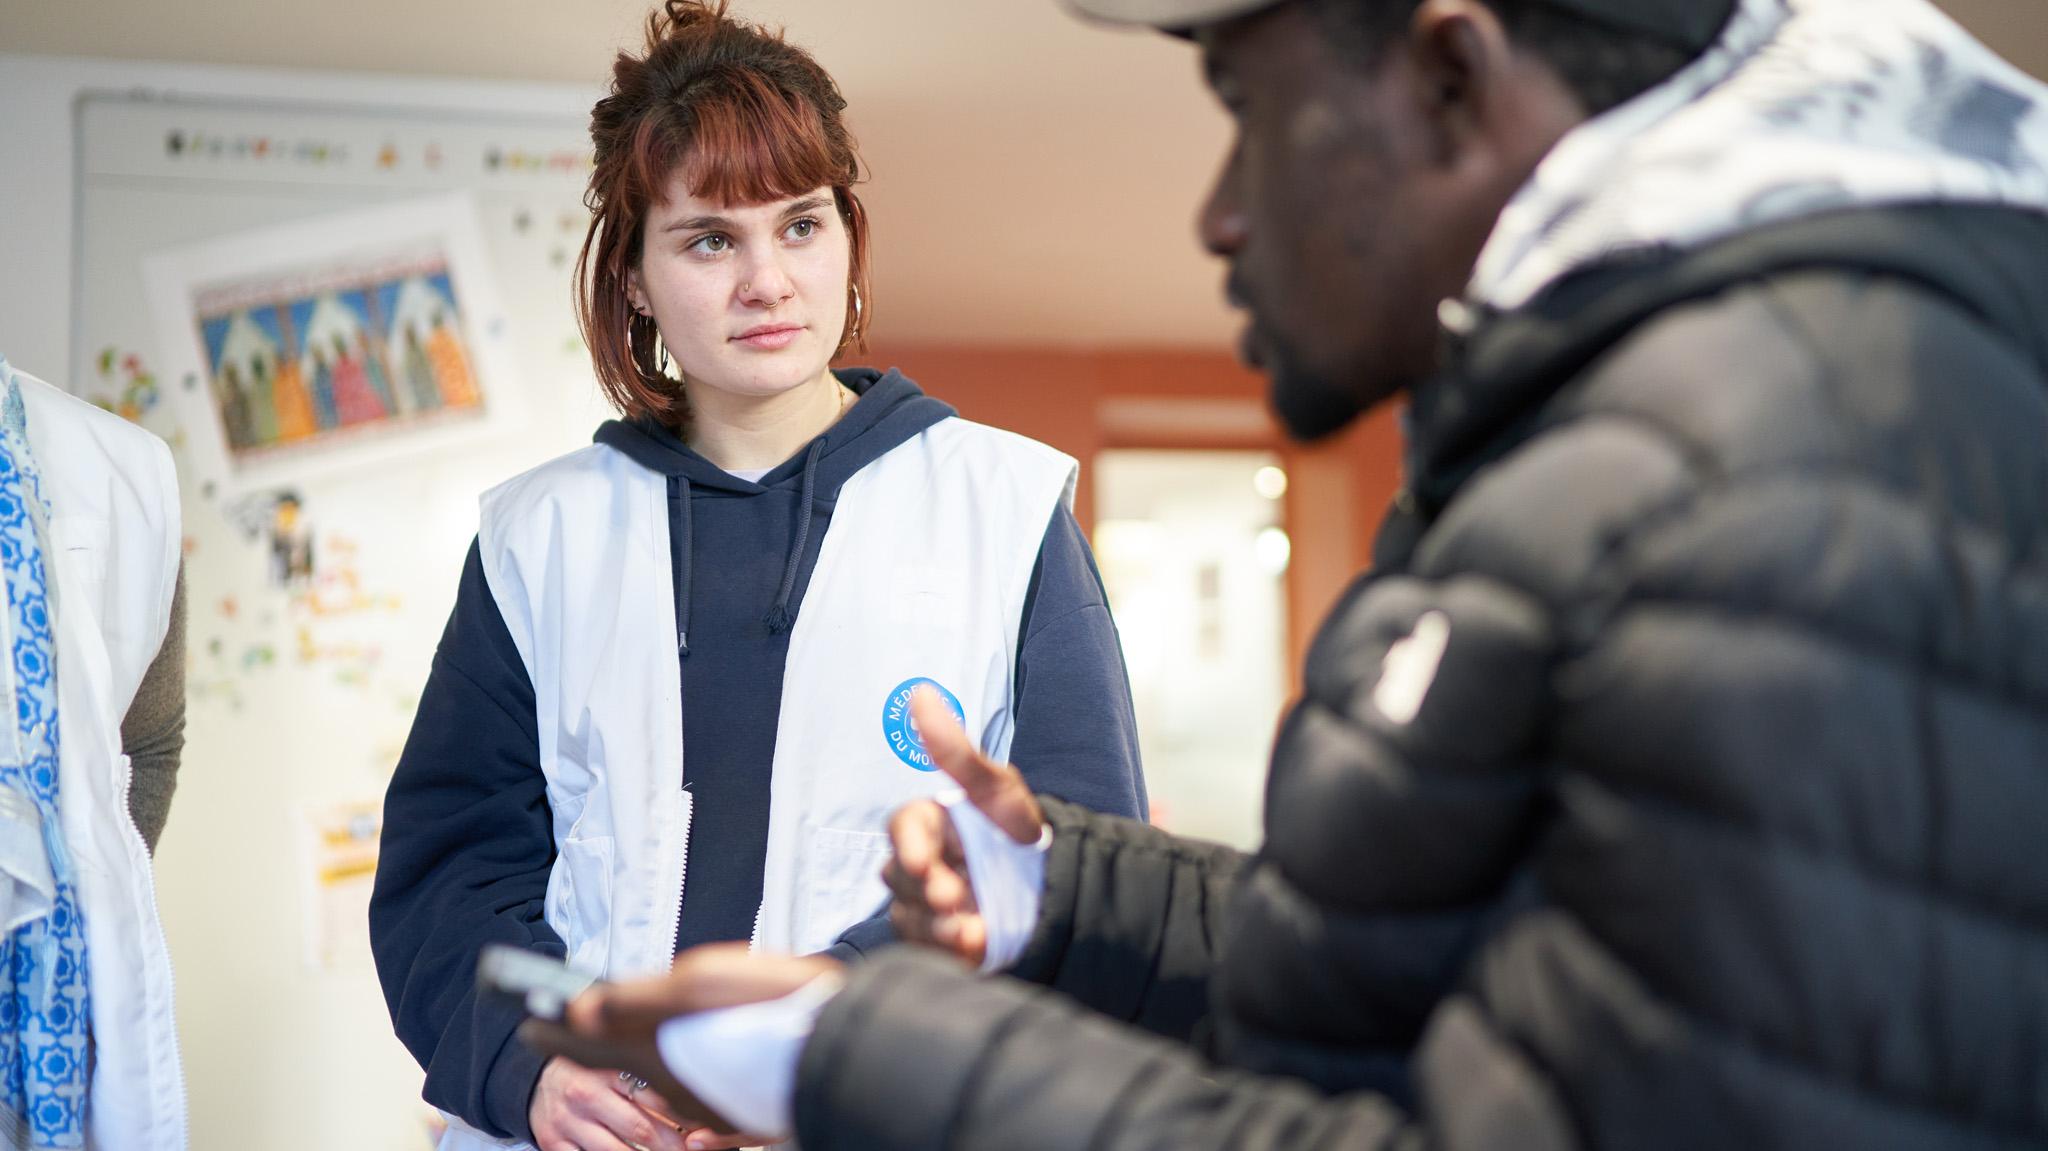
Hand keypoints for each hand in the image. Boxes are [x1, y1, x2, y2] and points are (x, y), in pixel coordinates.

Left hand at [525, 944, 840, 1147]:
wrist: (844, 1039)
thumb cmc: (777, 1003)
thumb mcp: (698, 981)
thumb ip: (636, 997)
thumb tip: (585, 1007)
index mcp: (656, 1052)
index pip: (587, 1039)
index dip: (551, 1027)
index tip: (523, 1019)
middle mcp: (675, 1085)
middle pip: (623, 1058)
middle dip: (596, 1038)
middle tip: (566, 1020)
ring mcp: (707, 1102)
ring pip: (666, 1073)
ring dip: (654, 1049)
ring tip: (647, 1025)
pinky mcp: (740, 1109)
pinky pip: (703, 1093)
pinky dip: (692, 1075)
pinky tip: (696, 1065)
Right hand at [527, 1056, 688, 1150]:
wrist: (533, 1080)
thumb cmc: (584, 1073)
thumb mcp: (614, 1065)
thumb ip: (645, 1081)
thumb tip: (690, 1106)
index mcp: (607, 1069)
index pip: (655, 1097)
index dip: (684, 1117)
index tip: (702, 1129)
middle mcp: (586, 1095)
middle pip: (640, 1129)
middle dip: (672, 1146)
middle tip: (689, 1150)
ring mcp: (568, 1123)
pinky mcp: (553, 1144)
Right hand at [882, 687, 1045, 964]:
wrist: (1057, 884)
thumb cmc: (1021, 829)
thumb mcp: (997, 789)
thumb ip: (956, 751)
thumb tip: (921, 694)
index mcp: (930, 823)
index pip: (900, 828)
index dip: (907, 846)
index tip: (925, 864)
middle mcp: (921, 861)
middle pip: (897, 876)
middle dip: (924, 889)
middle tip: (955, 898)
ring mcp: (926, 901)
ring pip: (906, 916)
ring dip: (936, 925)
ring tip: (975, 926)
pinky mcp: (940, 937)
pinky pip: (926, 947)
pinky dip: (949, 948)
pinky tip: (977, 943)